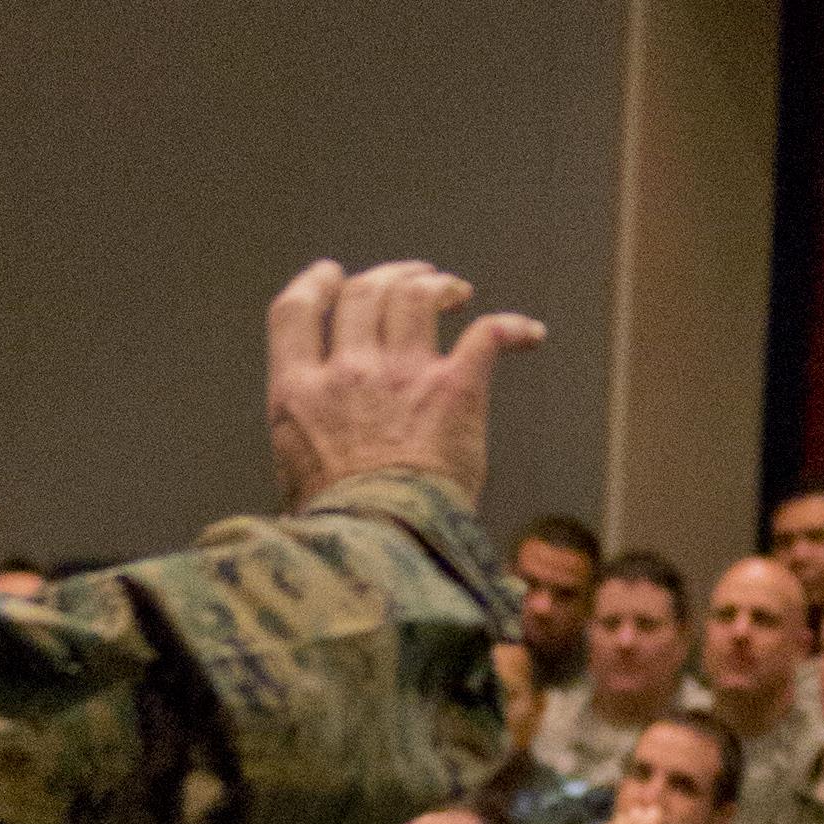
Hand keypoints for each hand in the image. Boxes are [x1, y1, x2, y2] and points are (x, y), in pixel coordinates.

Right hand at [266, 259, 543, 515]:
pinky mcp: (456, 389)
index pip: (294, 312)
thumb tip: (315, 445)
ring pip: (416, 296)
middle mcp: (348, 371)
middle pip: (363, 293)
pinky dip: (513, 328)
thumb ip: (304, 437)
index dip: (315, 284)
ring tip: (454, 292)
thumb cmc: (339, 530)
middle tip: (411, 279)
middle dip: (388, 276)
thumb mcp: (292, 475)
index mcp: (297, 393)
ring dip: (437, 286)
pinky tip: (530, 335)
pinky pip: (489, 335)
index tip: (332, 275)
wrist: (382, 548)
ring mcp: (403, 375)